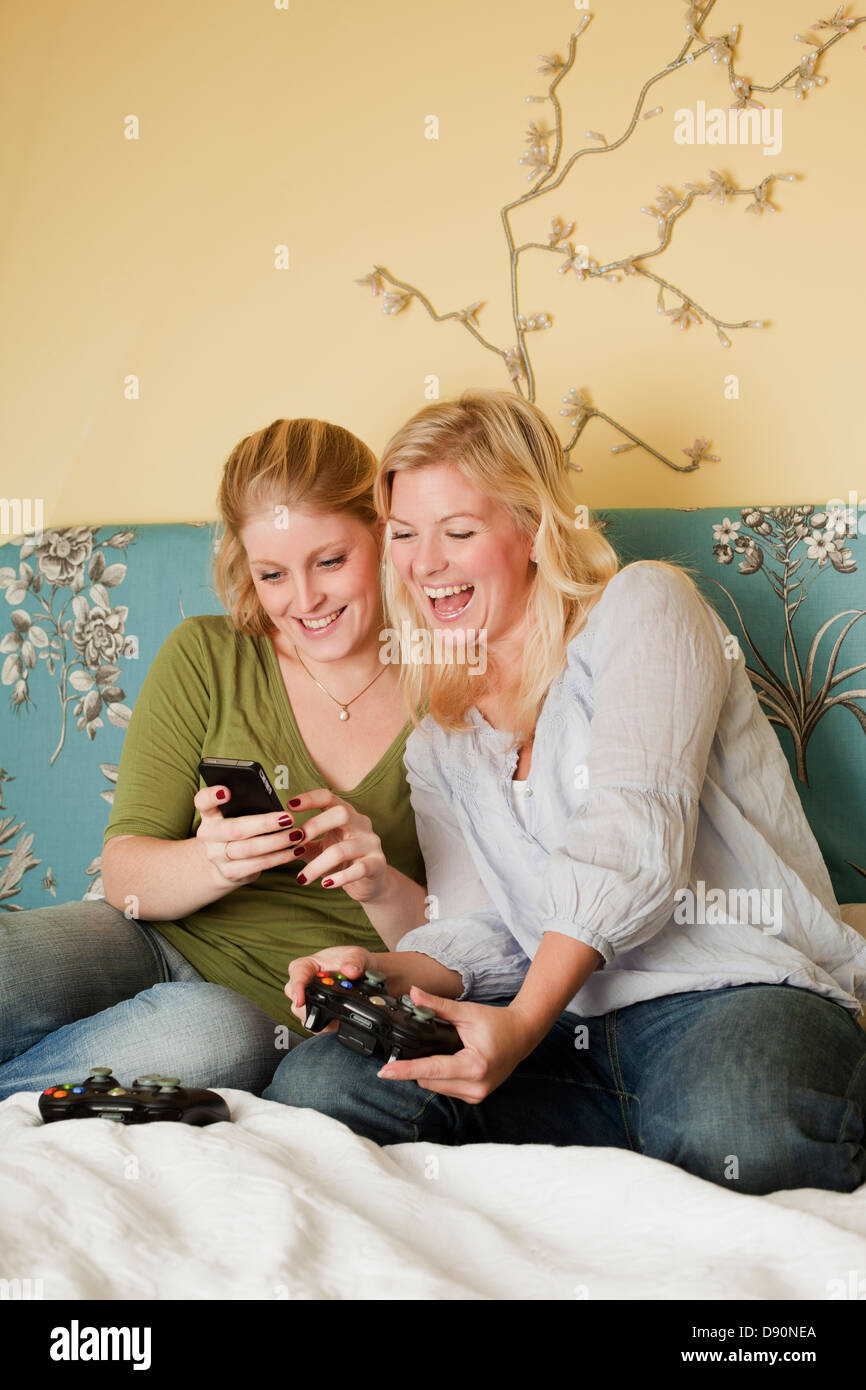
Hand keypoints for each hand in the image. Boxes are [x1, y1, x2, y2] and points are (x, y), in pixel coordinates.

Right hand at [194, 785, 299, 884]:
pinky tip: (294, 851)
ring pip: (249, 849)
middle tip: (288, 818)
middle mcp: (209, 835)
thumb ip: (245, 806)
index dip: (212, 795)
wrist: (224, 862)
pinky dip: (279, 858)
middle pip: (235, 828)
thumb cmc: (237, 829)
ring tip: (297, 835)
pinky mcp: (231, 872)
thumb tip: (273, 802)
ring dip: (276, 842)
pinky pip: (258, 865)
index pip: (203, 801)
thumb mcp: (235, 815)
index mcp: (210, 814)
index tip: (227, 791)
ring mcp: (217, 856)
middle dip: (264, 823)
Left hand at [282, 789, 387, 902]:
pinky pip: (358, 870)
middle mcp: (362, 825)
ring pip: (342, 849)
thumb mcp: (321, 847)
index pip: (329, 798)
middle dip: (315, 825)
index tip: (290, 804)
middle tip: (297, 842)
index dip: (310, 798)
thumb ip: (303, 841)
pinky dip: (338, 878)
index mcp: (347, 815)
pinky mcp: (376, 864)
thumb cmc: (342, 861)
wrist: (370, 883)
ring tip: (302, 878)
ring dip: (317, 865)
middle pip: (341, 813)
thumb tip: (276, 836)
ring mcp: (371, 844)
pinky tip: (325, 884)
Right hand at [285, 944, 373, 1030]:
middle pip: (293, 995)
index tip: (300, 999)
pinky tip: (336, 1020)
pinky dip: (324, 1026)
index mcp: (309, 965)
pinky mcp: (317, 1014)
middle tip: (324, 1008)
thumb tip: (350, 971)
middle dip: (306, 1005)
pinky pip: (313, 1025)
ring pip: (301, 1012)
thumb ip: (354, 961)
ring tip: (335, 1011)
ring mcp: (310, 1000)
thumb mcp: (356, 955)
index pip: (297, 972)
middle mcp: (305, 983)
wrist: (363, 975)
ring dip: (317, 1015)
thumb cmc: (353, 961)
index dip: (296, 986)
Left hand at [376, 988, 536, 1102]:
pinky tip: (451, 1060)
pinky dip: (442, 1076)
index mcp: (474, 1065)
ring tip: (445, 1050)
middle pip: (428, 1080)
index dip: (405, 1070)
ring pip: (435, 1087)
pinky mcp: (476, 1097)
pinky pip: (447, 1089)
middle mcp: (476, 1086)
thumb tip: (413, 994)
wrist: (523, 1035)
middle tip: (427, 1043)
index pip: (430, 1070)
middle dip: (419, 1064)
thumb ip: (438, 1005)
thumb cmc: (497, 1022)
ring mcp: (477, 1095)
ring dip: (431, 1072)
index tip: (384, 1072)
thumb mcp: (467, 1012)